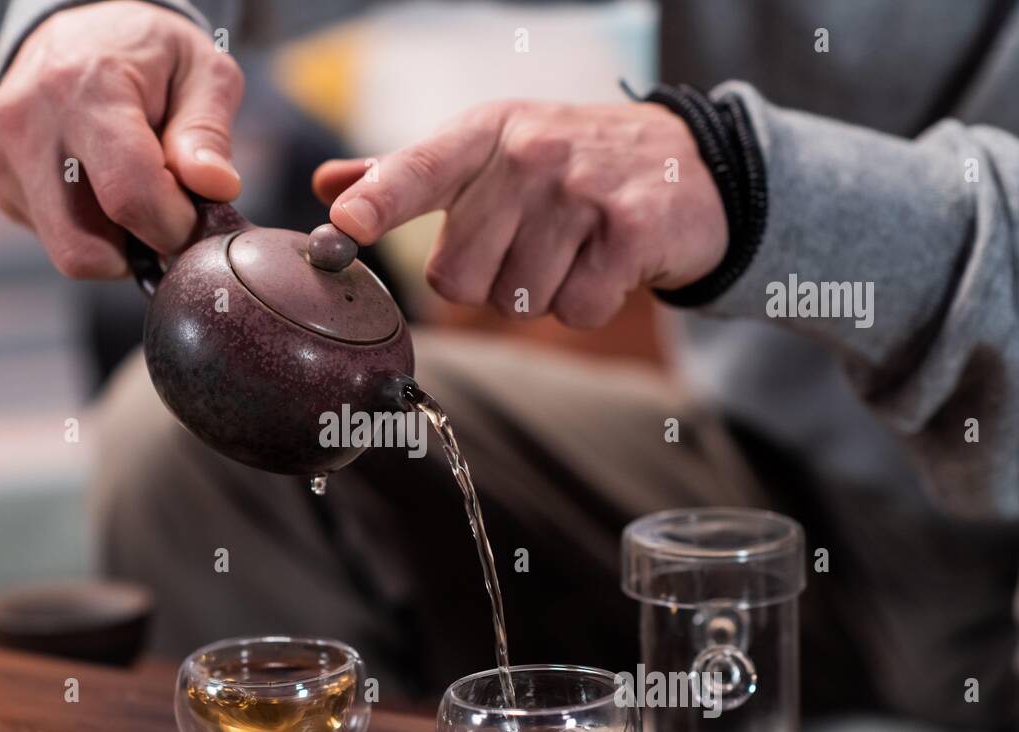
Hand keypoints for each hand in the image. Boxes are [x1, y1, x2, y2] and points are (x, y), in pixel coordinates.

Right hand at [0, 1, 243, 277]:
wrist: (81, 28)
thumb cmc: (150, 54)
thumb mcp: (202, 70)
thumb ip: (209, 132)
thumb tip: (216, 188)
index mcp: (88, 91)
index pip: (130, 198)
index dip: (175, 227)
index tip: (195, 214)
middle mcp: (30, 126)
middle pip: (87, 249)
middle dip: (140, 249)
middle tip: (167, 215)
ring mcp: (5, 159)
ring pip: (69, 253)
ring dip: (116, 244)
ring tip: (136, 193)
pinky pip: (53, 240)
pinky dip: (90, 231)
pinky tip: (101, 186)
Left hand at [313, 100, 727, 326]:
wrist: (687, 166)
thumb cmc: (565, 166)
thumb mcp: (488, 152)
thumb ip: (408, 175)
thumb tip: (331, 187)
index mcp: (483, 134)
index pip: (417, 169)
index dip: (380, 202)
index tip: (346, 224)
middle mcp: (528, 155)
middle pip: (458, 278)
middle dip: (487, 283)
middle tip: (527, 246)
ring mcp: (581, 191)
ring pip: (517, 302)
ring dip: (540, 295)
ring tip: (570, 251)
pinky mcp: (630, 231)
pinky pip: (575, 311)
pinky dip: (587, 303)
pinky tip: (605, 265)